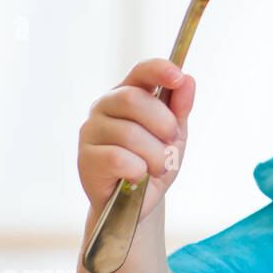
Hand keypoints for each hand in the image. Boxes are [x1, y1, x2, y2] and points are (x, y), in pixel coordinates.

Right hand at [78, 58, 195, 223]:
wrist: (137, 202)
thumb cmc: (154, 161)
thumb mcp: (174, 134)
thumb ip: (180, 108)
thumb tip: (187, 81)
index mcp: (128, 93)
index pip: (141, 71)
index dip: (159, 70)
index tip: (178, 76)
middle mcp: (104, 107)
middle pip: (134, 99)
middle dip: (163, 124)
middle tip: (170, 143)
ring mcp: (91, 131)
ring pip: (130, 134)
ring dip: (155, 155)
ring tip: (156, 167)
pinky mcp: (85, 159)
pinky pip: (119, 159)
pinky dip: (138, 170)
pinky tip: (137, 176)